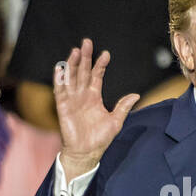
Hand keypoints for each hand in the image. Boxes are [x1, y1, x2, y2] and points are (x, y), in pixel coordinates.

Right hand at [54, 38, 139, 178]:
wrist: (86, 153)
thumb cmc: (100, 139)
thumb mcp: (115, 121)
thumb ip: (123, 107)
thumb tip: (136, 95)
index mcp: (94, 97)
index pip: (96, 76)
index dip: (100, 65)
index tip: (106, 54)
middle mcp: (82, 95)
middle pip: (82, 72)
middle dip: (84, 57)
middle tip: (86, 42)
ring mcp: (72, 100)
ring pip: (71, 78)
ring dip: (72, 64)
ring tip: (75, 51)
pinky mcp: (62, 107)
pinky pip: (60, 91)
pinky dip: (59, 80)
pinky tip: (60, 68)